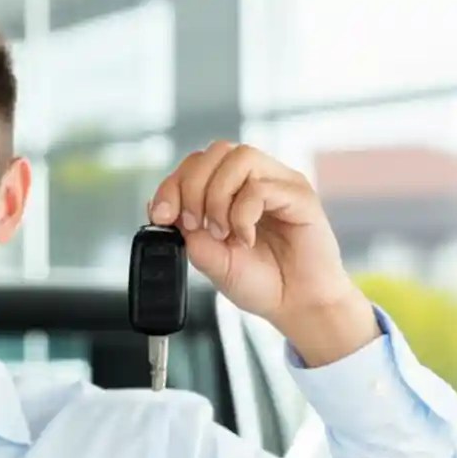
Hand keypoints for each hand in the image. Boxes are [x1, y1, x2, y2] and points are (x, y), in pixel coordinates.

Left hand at [148, 140, 378, 364]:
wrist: (295, 305)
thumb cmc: (260, 281)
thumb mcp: (210, 259)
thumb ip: (185, 232)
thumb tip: (157, 208)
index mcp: (232, 190)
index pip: (196, 163)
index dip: (173, 184)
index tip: (162, 216)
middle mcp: (256, 180)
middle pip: (215, 151)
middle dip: (192, 188)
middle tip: (195, 226)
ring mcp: (280, 184)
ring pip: (239, 158)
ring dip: (217, 197)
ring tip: (222, 233)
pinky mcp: (300, 196)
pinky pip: (261, 187)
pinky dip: (242, 215)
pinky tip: (246, 239)